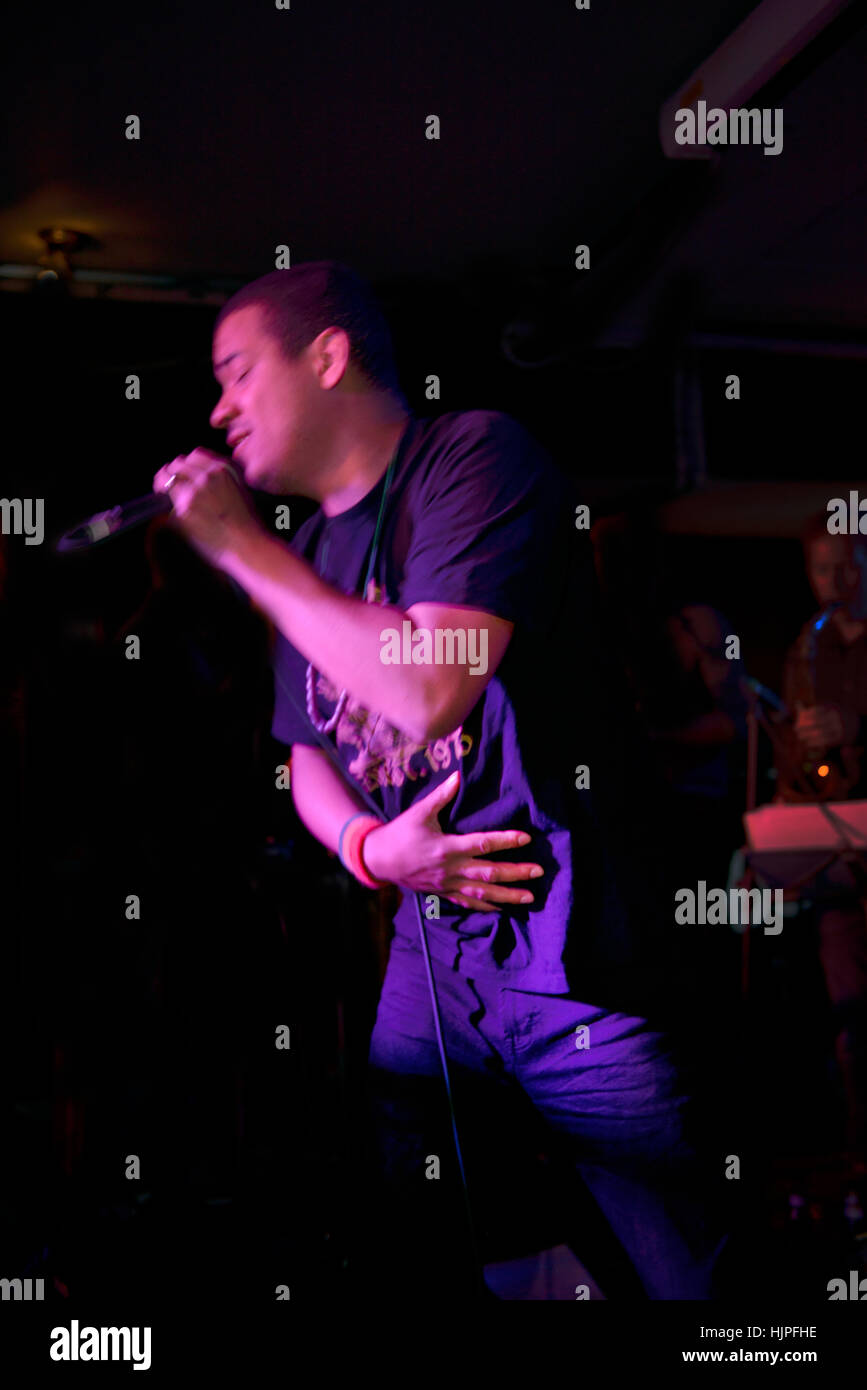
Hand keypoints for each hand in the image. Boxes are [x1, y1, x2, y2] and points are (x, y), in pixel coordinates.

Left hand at [153, 448, 263, 568]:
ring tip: (159, 489)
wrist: (248, 546)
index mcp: (222, 470)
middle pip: (177, 465)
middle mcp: (207, 477)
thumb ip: (222, 479)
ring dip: (162, 484)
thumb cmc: (248, 525)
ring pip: (167, 480)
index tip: (181, 470)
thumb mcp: (241, 491)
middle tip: (164, 479)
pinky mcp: (184, 510)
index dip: (186, 463)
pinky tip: (171, 512)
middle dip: (170, 472)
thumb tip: (200, 477)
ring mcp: (194, 493)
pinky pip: (168, 503)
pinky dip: (167, 506)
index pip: (194, 455)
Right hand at [362, 770, 543, 911]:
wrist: (379, 860)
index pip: (482, 844)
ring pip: (483, 893)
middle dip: (515, 873)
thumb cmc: (400, 833)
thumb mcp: (419, 812)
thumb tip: (458, 776)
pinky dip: (486, 906)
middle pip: (489, 873)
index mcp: (447, 847)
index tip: (526, 839)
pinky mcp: (442, 893)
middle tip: (538, 872)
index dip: (505, 841)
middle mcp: (451, 869)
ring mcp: (447, 884)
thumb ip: (441, 796)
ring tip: (530, 897)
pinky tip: (502, 908)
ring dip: (507, 895)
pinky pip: (468, 902)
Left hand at [794, 703, 852, 756]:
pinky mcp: (840, 738)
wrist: (857, 726)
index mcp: (833, 708)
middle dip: (803, 727)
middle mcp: (836, 717)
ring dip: (807, 736)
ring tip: (800, 737)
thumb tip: (797, 703)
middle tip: (796, 729)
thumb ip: (814, 708)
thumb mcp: (829, 708)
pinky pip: (825, 741)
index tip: (798, 719)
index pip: (816, 711)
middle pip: (816, 722)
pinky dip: (814, 743)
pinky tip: (808, 743)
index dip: (805, 716)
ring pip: (819, 733)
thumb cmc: (838, 716)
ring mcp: (839, 728)